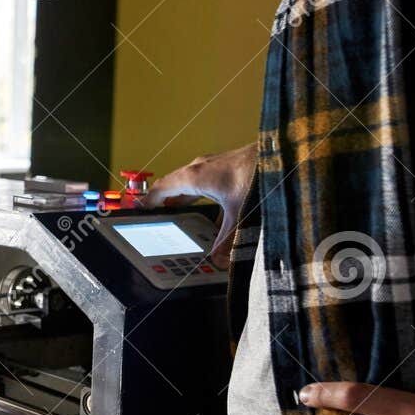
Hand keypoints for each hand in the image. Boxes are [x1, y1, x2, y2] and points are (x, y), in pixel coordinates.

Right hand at [141, 143, 255, 266]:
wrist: (277, 153)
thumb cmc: (255, 174)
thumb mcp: (238, 214)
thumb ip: (227, 240)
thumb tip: (219, 261)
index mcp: (193, 177)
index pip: (161, 188)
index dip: (147, 200)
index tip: (137, 209)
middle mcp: (199, 168)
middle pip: (172, 185)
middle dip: (162, 200)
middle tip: (154, 214)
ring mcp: (211, 166)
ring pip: (188, 183)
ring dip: (182, 197)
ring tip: (178, 212)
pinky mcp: (224, 167)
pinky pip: (204, 182)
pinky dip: (201, 195)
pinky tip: (213, 210)